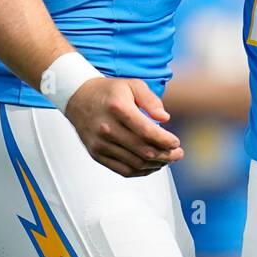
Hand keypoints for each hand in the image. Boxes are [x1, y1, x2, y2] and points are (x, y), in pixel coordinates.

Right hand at [64, 76, 183, 177]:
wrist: (78, 97)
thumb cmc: (109, 91)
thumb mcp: (132, 85)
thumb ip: (151, 100)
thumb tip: (165, 118)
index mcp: (118, 108)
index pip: (147, 132)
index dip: (165, 141)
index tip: (176, 143)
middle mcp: (107, 128)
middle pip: (142, 150)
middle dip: (165, 155)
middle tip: (178, 154)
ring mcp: (100, 144)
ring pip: (134, 163)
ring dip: (155, 165)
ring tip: (167, 160)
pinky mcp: (96, 154)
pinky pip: (122, 170)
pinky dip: (140, 172)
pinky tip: (151, 166)